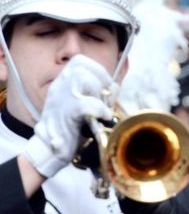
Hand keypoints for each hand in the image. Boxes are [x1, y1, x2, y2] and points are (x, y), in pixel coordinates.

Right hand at [24, 55, 115, 177]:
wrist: (50, 151)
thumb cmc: (70, 130)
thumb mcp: (83, 106)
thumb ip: (99, 95)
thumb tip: (114, 86)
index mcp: (63, 83)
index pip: (80, 61)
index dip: (99, 70)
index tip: (107, 86)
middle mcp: (59, 87)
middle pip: (81, 67)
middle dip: (100, 81)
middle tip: (105, 100)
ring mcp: (59, 99)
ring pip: (82, 79)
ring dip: (99, 94)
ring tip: (103, 110)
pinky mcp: (65, 115)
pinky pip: (84, 103)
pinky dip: (99, 109)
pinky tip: (104, 117)